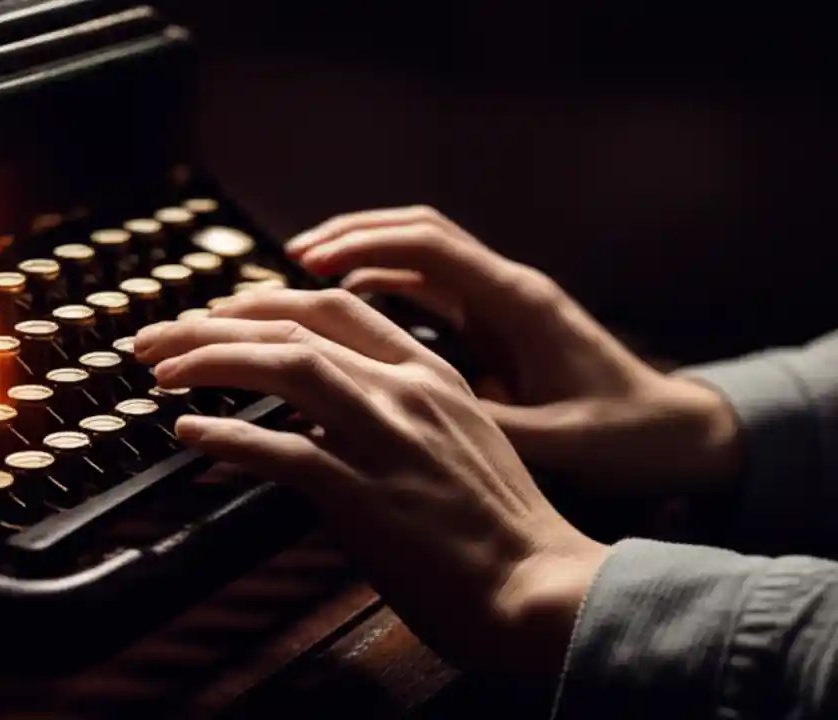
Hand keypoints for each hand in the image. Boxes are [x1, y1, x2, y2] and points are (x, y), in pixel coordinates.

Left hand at [135, 289, 608, 674]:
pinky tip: (191, 431)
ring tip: (159, 369)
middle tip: (158, 335)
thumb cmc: (500, 529)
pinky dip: (227, 436)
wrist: (542, 590)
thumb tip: (315, 420)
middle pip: (293, 326)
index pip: (333, 309)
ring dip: (209, 361)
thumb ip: (392, 417)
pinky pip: (281, 451)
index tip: (216, 315)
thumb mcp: (457, 444)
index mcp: (430, 374)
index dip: (263, 304)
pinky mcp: (365, 496)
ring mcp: (387, 439)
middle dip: (213, 324)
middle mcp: (406, 392)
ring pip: (285, 366)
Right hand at [285, 206, 741, 492]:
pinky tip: (344, 310)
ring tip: (303, 279)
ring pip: (419, 257)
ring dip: (362, 257)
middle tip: (291, 259)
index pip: (428, 248)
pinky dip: (383, 287)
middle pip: (417, 232)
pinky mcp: (494, 326)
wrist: (674, 435)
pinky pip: (428, 289)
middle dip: (352, 236)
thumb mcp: (553, 443)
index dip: (363, 247)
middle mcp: (505, 290)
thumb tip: (403, 418)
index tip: (309, 264)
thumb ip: (483, 426)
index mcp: (518, 304)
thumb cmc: (622, 437)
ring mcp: (499, 304)